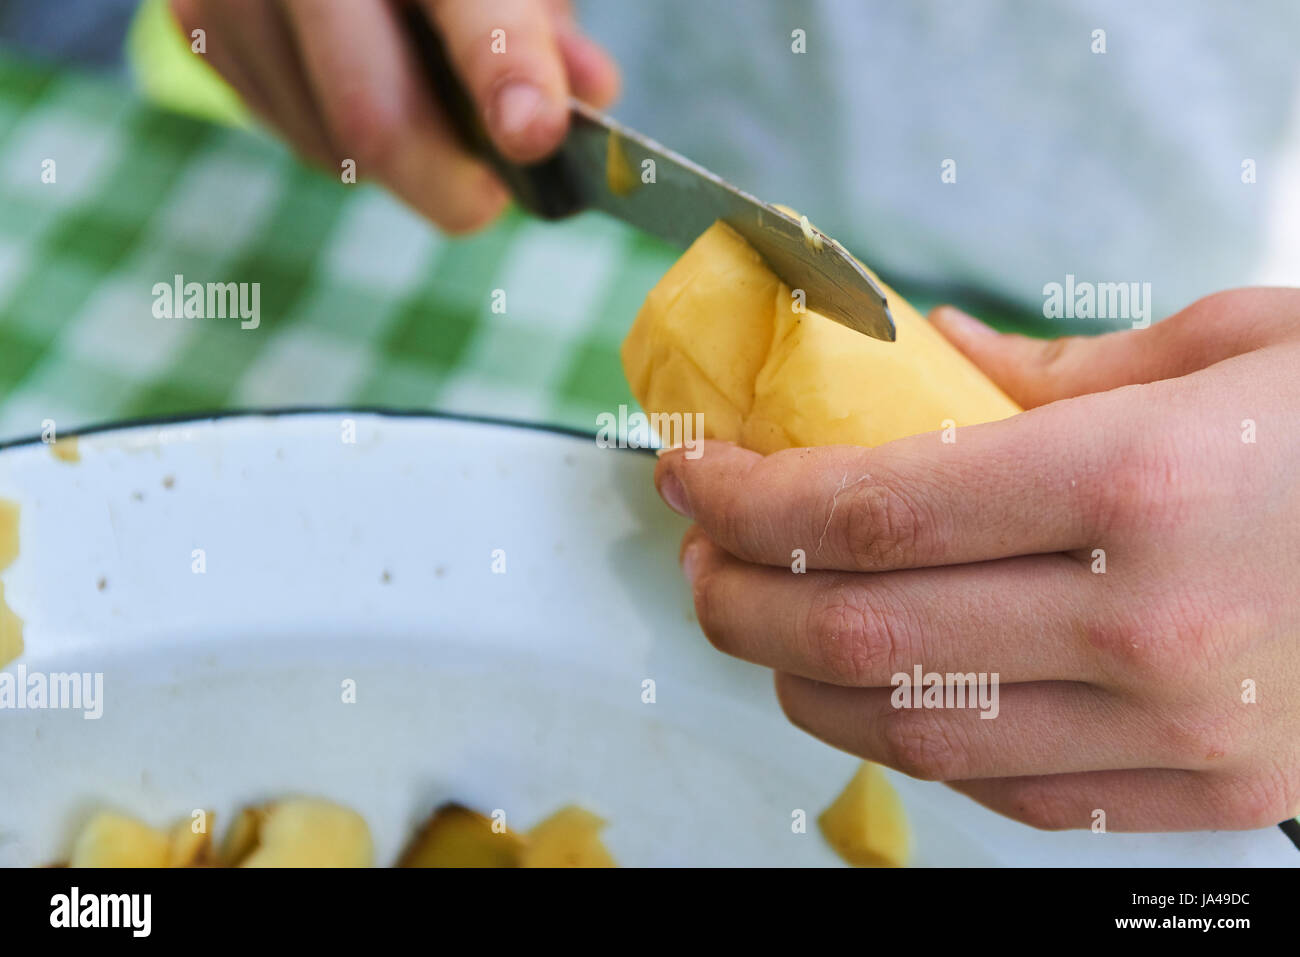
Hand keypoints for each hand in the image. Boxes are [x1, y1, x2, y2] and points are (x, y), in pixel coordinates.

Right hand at [171, 0, 618, 231]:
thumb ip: (541, 26)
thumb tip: (590, 94)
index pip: (465, 7)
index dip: (505, 70)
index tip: (535, 134)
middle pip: (375, 119)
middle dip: (448, 184)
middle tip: (489, 198)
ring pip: (336, 148)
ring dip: (400, 160)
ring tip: (418, 95)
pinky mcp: (198, 30)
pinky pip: (297, 136)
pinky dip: (346, 139)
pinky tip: (359, 78)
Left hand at [655, 288, 1299, 830]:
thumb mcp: (1228, 345)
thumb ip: (1051, 369)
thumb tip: (923, 351)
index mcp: (1139, 485)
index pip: (870, 511)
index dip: (748, 497)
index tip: (689, 471)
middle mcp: (1149, 627)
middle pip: (863, 636)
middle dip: (739, 600)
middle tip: (698, 557)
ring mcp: (1183, 735)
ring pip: (917, 736)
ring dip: (804, 680)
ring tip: (762, 621)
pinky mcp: (1218, 799)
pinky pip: (1013, 797)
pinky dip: (918, 744)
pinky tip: (885, 688)